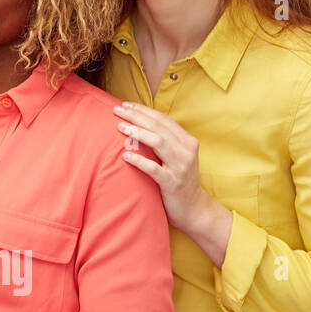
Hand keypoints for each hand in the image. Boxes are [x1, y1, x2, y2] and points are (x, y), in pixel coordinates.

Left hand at [113, 102, 214, 230]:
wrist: (193, 208)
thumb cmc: (178, 179)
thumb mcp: (175, 156)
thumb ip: (163, 141)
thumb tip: (137, 123)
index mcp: (187, 141)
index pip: (163, 119)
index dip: (143, 110)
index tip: (125, 104)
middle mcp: (186, 150)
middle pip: (158, 126)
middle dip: (136, 116)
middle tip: (117, 110)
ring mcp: (181, 166)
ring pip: (158, 142)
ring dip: (137, 133)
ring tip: (120, 127)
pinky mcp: (173, 182)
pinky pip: (154, 169)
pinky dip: (139, 160)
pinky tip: (125, 156)